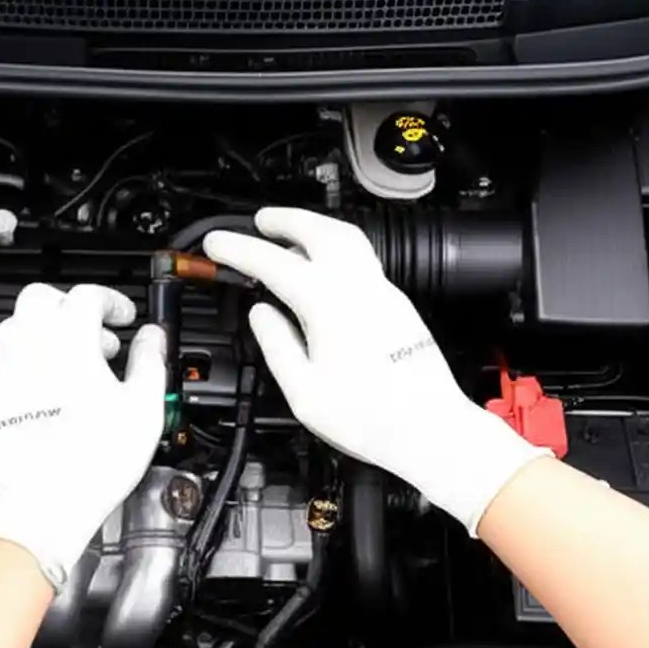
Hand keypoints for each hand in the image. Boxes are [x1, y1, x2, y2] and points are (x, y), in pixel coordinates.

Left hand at [0, 284, 166, 586]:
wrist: (48, 501)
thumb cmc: (95, 459)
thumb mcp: (143, 405)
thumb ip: (149, 359)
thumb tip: (152, 338)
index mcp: (69, 340)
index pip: (86, 294)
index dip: (111, 300)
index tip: (123, 317)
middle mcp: (30, 348)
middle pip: (41, 298)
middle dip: (70, 305)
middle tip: (96, 333)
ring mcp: (5, 373)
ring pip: (17, 328)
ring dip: (46, 333)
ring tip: (75, 363)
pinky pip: (6, 366)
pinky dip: (28, 366)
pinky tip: (50, 392)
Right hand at [204, 208, 547, 534]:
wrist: (430, 428)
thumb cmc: (372, 418)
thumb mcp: (305, 392)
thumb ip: (278, 345)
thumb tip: (261, 316)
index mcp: (328, 305)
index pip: (273, 262)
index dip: (239, 249)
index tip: (218, 243)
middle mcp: (359, 288)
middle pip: (319, 231)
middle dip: (284, 220)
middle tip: (259, 222)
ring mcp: (383, 292)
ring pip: (347, 238)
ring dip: (314, 226)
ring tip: (291, 235)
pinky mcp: (397, 304)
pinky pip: (362, 257)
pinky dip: (336, 247)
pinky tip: (325, 267)